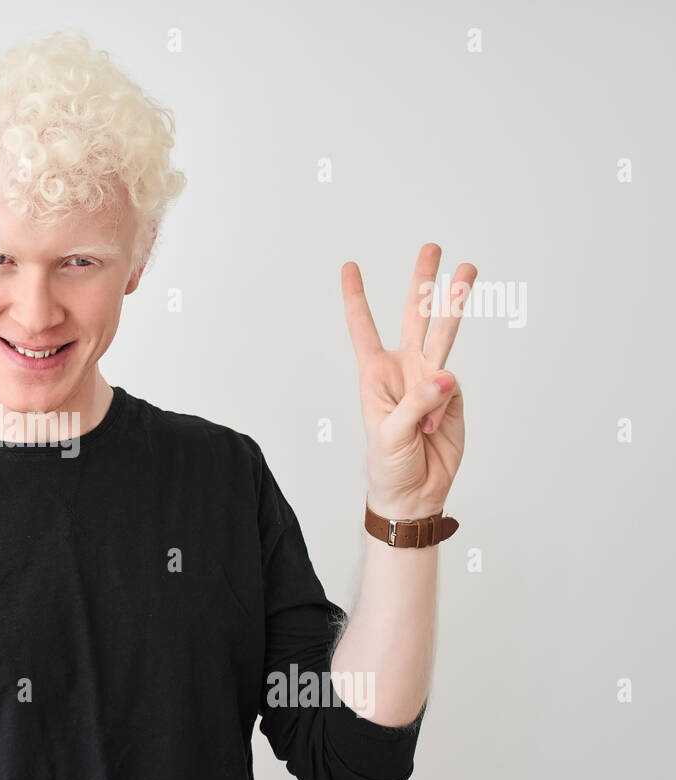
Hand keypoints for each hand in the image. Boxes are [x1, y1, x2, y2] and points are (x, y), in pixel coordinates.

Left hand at [341, 243, 475, 519]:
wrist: (414, 492)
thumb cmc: (387, 465)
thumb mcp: (389, 435)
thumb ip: (417, 404)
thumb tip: (445, 376)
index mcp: (374, 374)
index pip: (363, 328)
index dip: (357, 298)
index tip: (349, 267)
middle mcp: (403, 370)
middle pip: (414, 317)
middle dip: (423, 283)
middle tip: (432, 248)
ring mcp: (430, 381)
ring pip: (444, 334)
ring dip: (456, 303)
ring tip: (468, 270)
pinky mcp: (452, 397)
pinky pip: (453, 388)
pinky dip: (444, 409)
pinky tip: (433, 430)